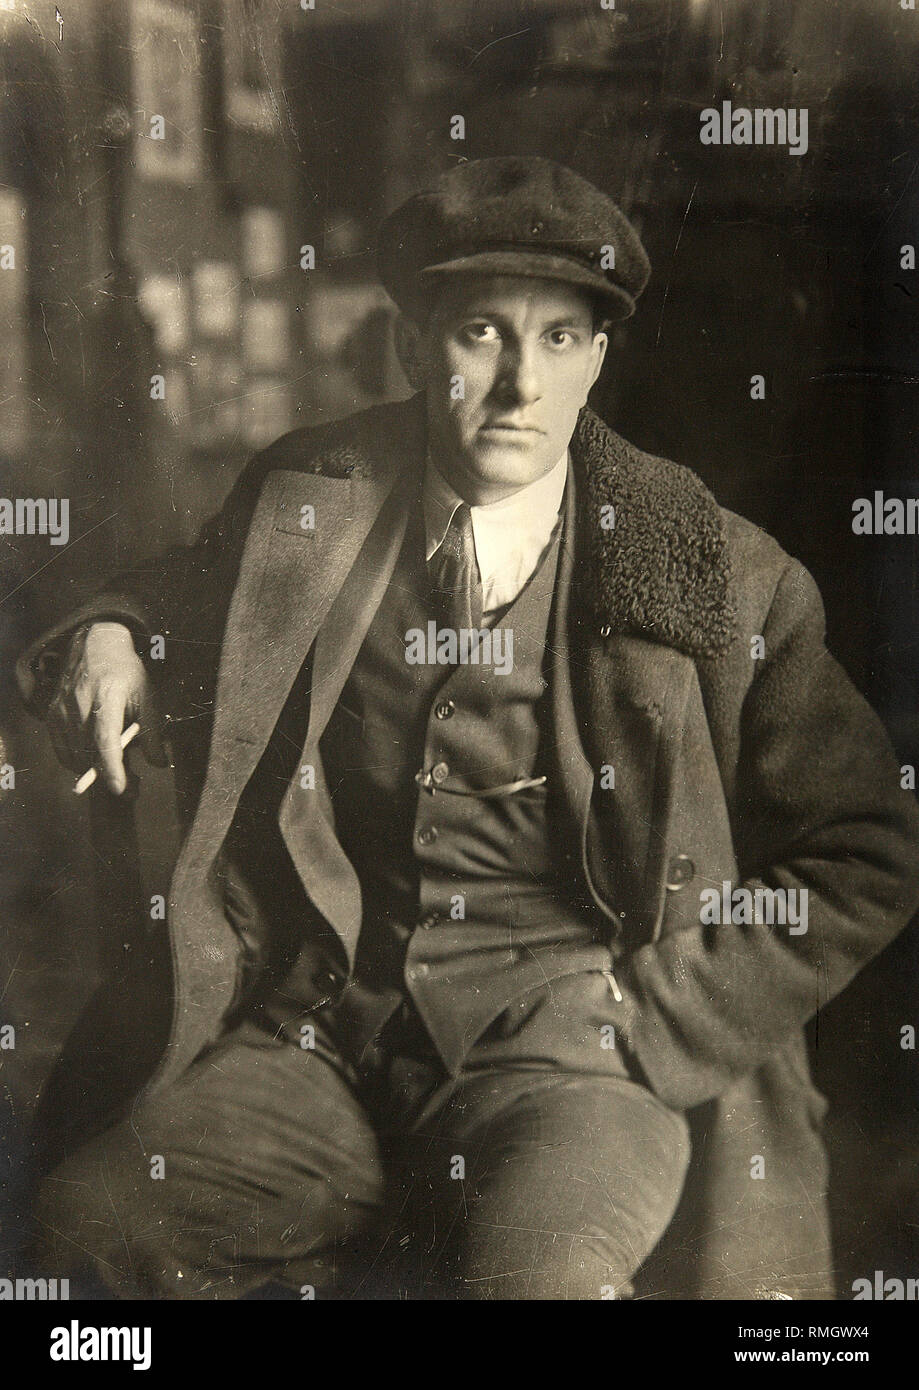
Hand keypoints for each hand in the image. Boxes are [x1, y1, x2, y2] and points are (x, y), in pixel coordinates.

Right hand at [47, 622, 168, 793]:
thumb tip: (160, 763)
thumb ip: (153, 731)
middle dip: (111, 777)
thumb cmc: (126, 672)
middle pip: (90, 753)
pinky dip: (78, 761)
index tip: (120, 788)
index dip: (112, 767)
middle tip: (134, 788)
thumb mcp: (148, 696)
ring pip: (76, 755)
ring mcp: (62, 710)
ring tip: (119, 771)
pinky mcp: (52, 715)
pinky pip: (63, 751)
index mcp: (107, 695)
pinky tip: (95, 760)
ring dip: (96, 771)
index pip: (106, 739)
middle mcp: (79, 703)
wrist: (95, 646)